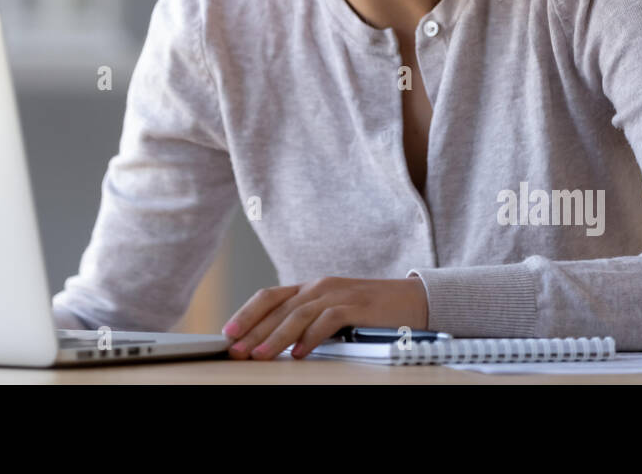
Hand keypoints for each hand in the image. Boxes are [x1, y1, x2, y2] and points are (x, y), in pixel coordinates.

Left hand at [222, 276, 428, 359]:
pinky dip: (311, 337)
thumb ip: (306, 322)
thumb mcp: (332, 312)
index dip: (246, 313)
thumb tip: (273, 344)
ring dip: (274, 336)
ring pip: (298, 314)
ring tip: (258, 355)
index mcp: (310, 288)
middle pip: (278, 306)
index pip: (269, 296)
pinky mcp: (358, 306)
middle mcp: (319, 286)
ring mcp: (338, 293)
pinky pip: (328, 320)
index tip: (227, 333)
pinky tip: (299, 353)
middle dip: (252, 329)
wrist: (414, 300)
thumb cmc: (370, 311)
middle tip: (234, 349)